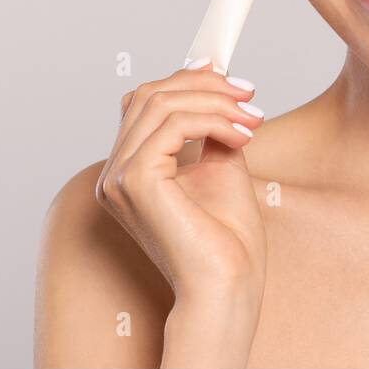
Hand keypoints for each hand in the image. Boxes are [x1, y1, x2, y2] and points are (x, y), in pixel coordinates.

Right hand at [96, 58, 267, 312]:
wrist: (227, 287)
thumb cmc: (227, 244)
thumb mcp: (221, 168)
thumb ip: (212, 129)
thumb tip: (220, 88)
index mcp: (129, 172)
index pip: (145, 103)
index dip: (187, 82)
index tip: (232, 81)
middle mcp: (115, 174)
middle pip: (150, 95)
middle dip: (205, 85)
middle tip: (249, 93)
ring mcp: (118, 177)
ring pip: (162, 103)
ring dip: (216, 102)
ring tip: (253, 118)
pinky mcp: (135, 180)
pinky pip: (173, 124)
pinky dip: (213, 120)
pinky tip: (242, 135)